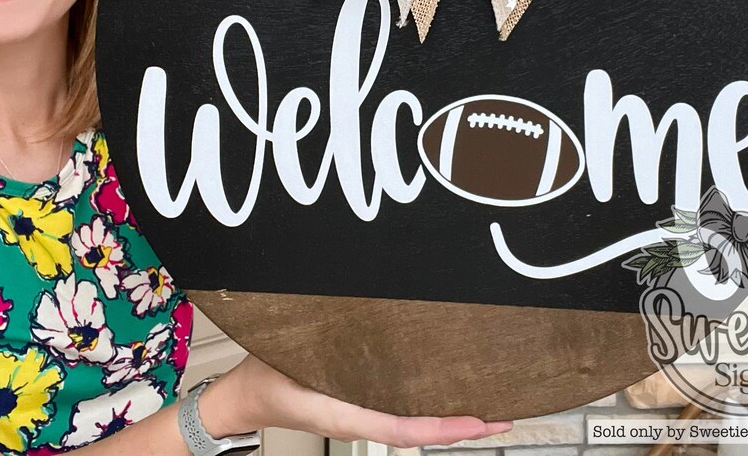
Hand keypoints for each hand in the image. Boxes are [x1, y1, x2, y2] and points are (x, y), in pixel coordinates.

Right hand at [198, 355, 513, 448]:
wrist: (245, 394)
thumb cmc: (266, 371)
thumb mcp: (294, 352)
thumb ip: (328, 343)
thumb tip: (365, 315)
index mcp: (344, 412)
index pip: (402, 428)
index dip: (441, 427)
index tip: (476, 421)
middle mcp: (358, 419)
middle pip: (419, 432)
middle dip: (463, 427)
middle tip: (503, 417)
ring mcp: (360, 418)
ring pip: (414, 426)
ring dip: (451, 420)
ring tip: (487, 411)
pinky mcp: (359, 409)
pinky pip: (401, 416)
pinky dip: (430, 413)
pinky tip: (445, 400)